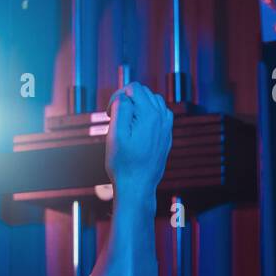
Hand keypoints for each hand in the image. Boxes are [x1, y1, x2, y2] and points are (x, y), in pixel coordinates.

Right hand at [104, 82, 172, 205]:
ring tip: (125, 124)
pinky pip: (159, 115)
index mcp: (150, 114)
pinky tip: (137, 129)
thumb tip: (124, 96)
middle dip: (127, 100)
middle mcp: (162, 117)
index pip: (133, 88)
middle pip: (144, 93)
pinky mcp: (166, 135)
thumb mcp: (115, 134)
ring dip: (137, 107)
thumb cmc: (123, 163)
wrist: (137, 187)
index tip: (109, 116)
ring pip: (153, 102)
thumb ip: (120, 109)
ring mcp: (166, 127)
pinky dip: (147, 116)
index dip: (116, 97)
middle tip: (114, 120)